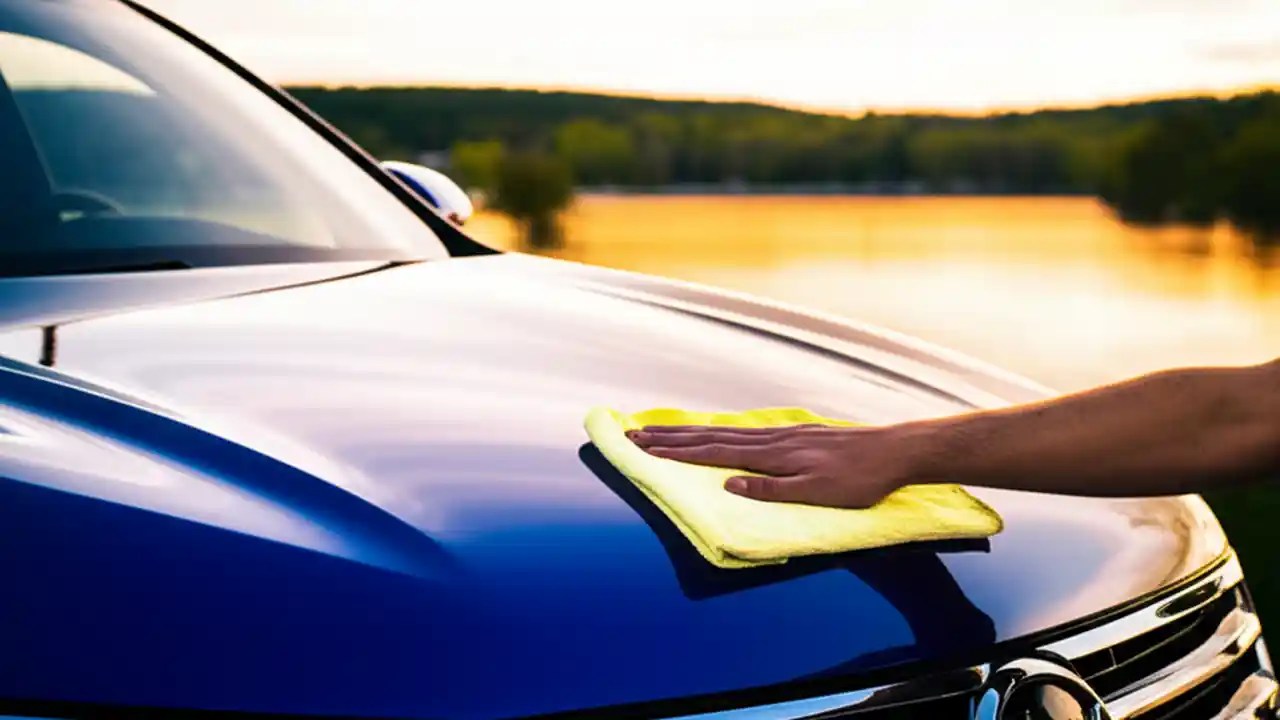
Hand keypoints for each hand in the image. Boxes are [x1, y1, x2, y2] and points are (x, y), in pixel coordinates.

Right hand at [626, 423, 922, 507]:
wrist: (896, 451)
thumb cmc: (860, 480)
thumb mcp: (818, 493)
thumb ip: (771, 490)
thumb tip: (728, 484)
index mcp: (772, 456)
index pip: (712, 452)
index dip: (675, 451)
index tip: (641, 446)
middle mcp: (771, 439)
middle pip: (710, 437)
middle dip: (669, 437)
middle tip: (633, 433)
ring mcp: (782, 433)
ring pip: (724, 431)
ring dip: (689, 432)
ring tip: (660, 430)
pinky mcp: (794, 432)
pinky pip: (744, 430)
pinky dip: (717, 429)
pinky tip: (712, 430)